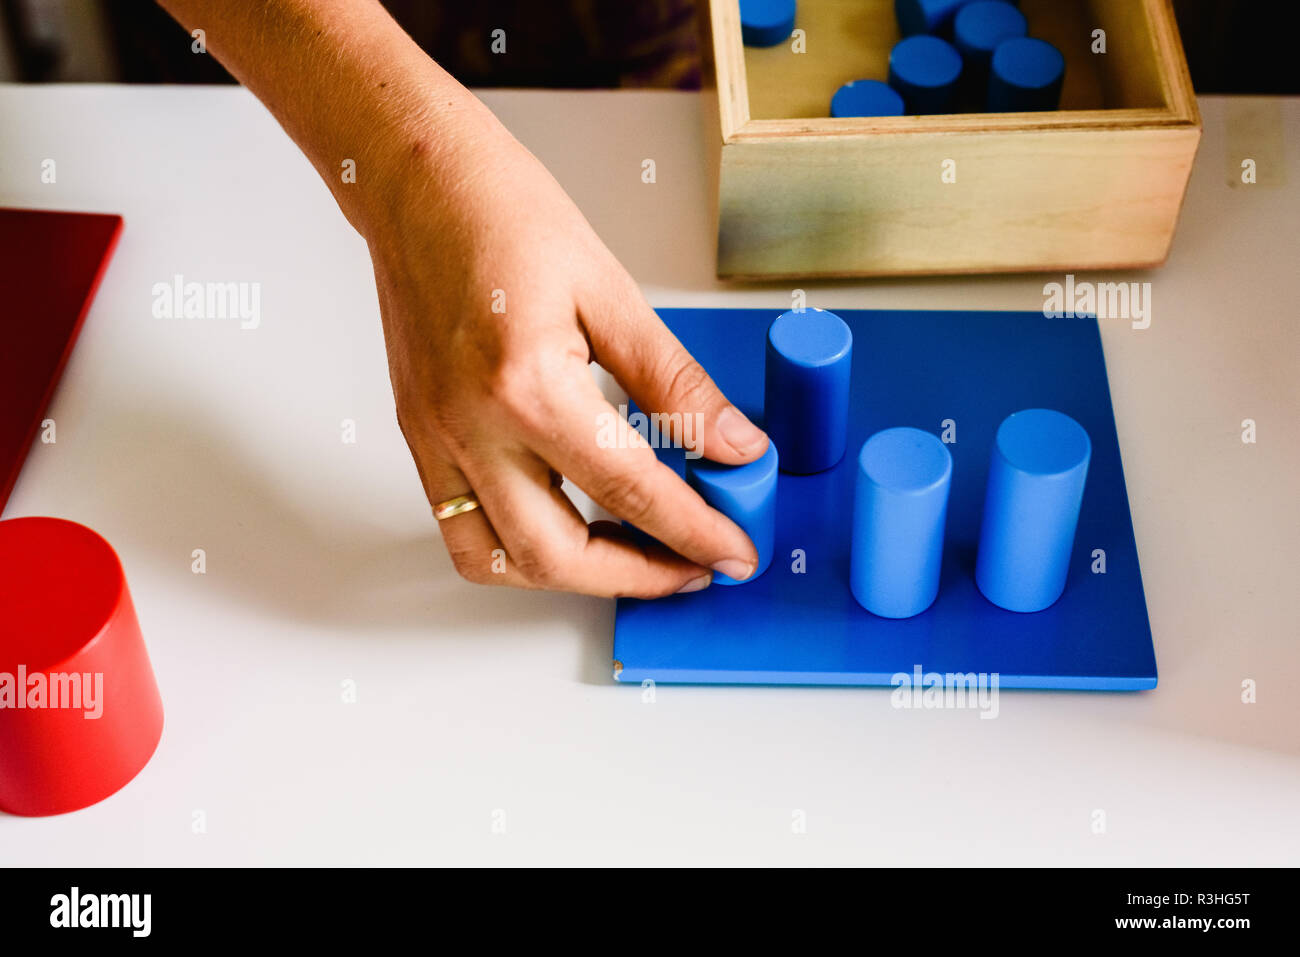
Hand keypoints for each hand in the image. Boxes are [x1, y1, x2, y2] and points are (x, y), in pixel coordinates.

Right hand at [363, 107, 769, 596]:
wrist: (416, 183)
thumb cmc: (503, 213)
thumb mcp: (612, 293)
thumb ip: (676, 384)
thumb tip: (734, 446)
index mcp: (527, 386)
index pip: (628, 490)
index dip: (693, 531)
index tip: (733, 551)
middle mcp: (470, 427)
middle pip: (556, 555)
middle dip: (636, 577)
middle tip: (692, 566)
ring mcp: (435, 441)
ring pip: (498, 561)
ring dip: (572, 576)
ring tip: (633, 554)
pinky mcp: (420, 439)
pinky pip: (461, 531)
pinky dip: (519, 551)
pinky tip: (568, 525)